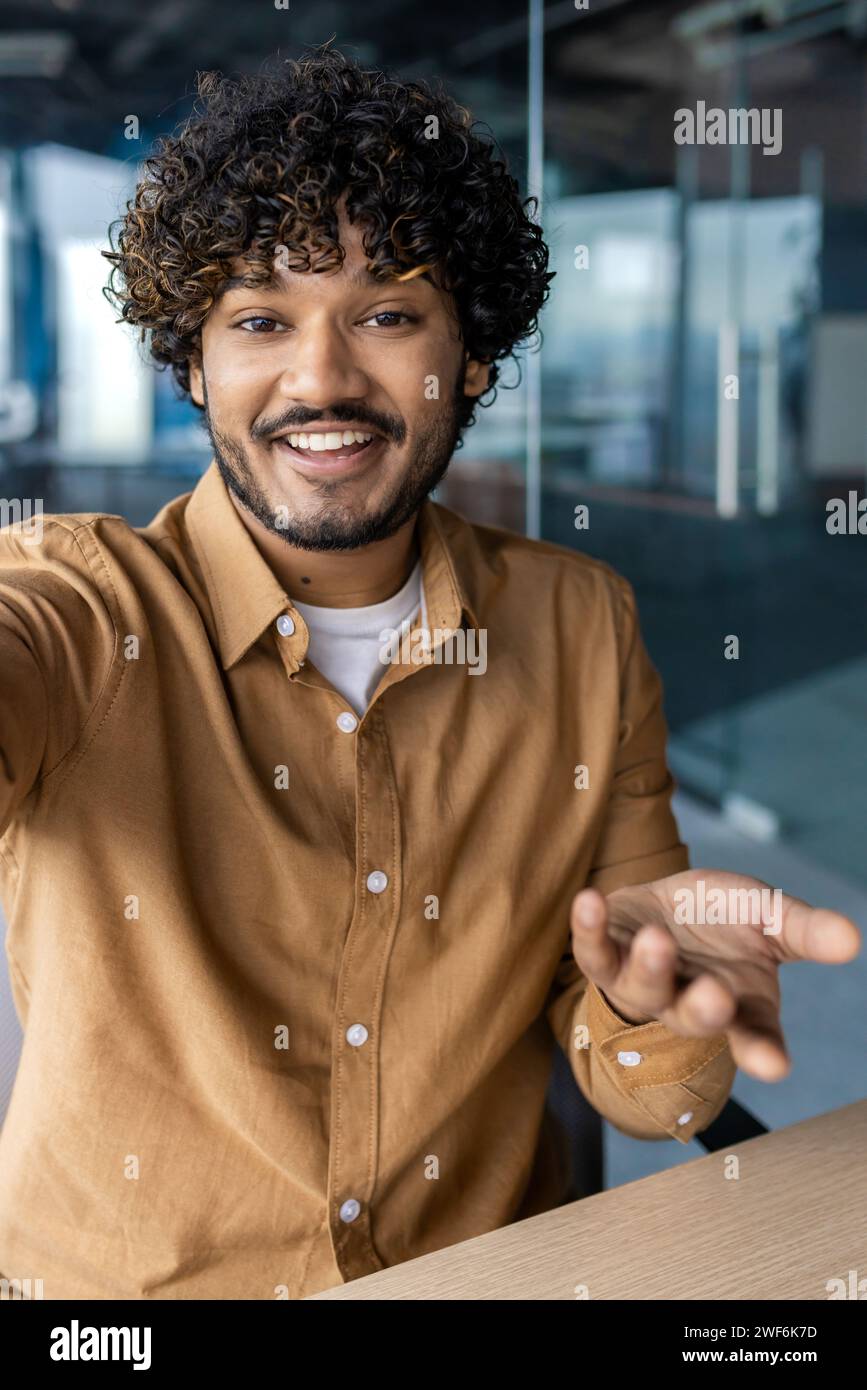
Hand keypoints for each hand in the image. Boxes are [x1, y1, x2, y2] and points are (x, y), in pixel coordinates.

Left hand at [569, 868, 860, 1081]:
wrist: (667, 905)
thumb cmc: (723, 920)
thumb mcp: (770, 917)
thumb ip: (804, 931)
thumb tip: (852, 938)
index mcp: (737, 1008)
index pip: (755, 1038)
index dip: (763, 1052)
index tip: (775, 1064)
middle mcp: (686, 1003)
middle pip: (693, 1017)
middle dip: (703, 1008)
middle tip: (716, 996)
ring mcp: (641, 983)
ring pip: (642, 988)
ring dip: (649, 967)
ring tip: (657, 940)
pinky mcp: (604, 955)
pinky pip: (592, 950)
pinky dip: (588, 929)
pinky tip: (590, 902)